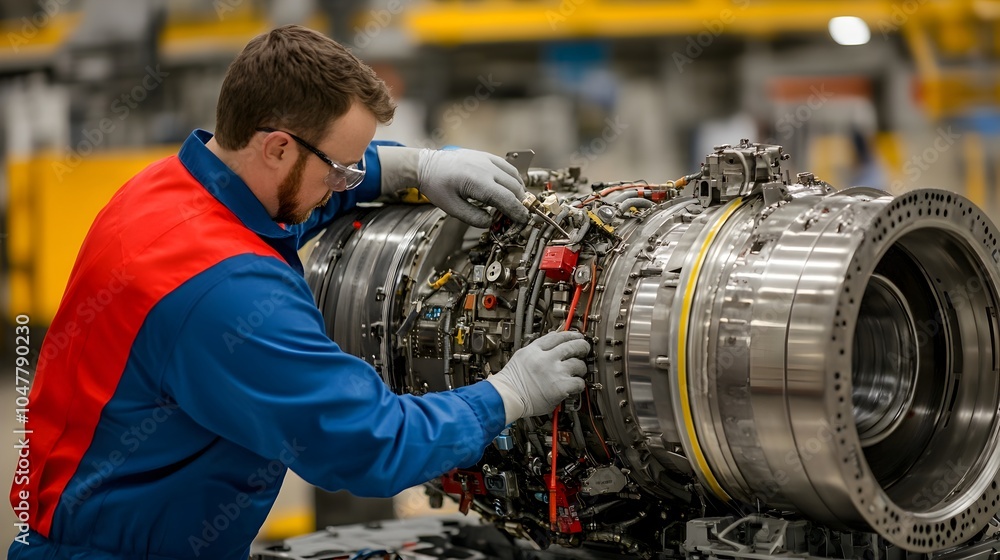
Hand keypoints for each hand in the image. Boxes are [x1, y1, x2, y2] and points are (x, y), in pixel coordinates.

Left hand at [377, 146, 529, 226]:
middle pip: (515, 188)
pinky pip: (508, 167)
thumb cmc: (437, 186)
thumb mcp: (452, 208)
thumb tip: (491, 221)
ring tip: (517, 205)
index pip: (507, 199)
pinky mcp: (487, 156)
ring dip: (519, 191)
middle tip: (520, 217)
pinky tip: (512, 188)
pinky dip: (514, 179)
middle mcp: (486, 168)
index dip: (518, 212)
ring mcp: (488, 159)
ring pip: (514, 176)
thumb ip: (473, 218)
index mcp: (477, 182)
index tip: (523, 221)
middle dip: (521, 204)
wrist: (428, 166)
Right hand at [485, 331, 589, 423]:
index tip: (576, 336)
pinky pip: (579, 382)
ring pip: (578, 364)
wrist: (507, 397)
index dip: (570, 334)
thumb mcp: (521, 356)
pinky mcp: (560, 387)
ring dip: (581, 368)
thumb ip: (538, 347)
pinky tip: (574, 385)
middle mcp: (545, 359)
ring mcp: (554, 372)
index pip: (557, 336)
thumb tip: (554, 336)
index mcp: (535, 350)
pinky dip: (579, 384)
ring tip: (578, 371)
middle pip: (571, 346)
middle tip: (585, 349)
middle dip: (582, 346)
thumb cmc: (512, 382)